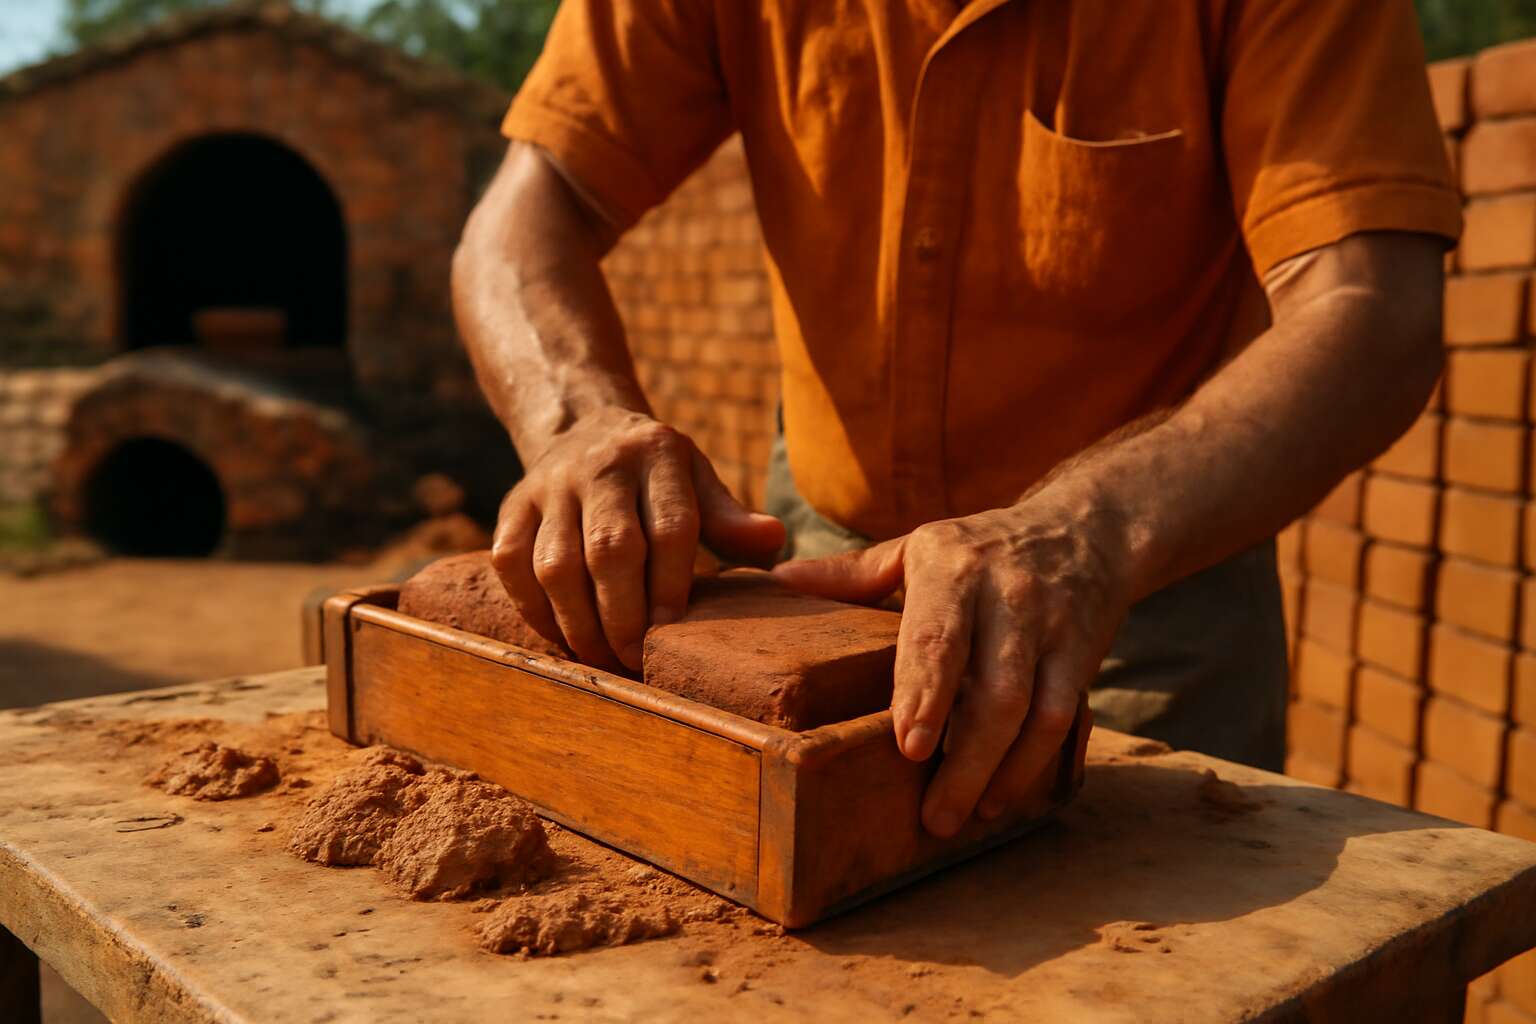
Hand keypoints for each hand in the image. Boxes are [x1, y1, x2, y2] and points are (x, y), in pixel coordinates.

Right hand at [492, 408, 784, 670]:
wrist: (584, 428)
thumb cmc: (657, 476)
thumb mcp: (699, 480)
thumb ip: (730, 516)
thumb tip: (773, 540)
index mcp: (659, 454)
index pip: (670, 527)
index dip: (671, 586)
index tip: (672, 634)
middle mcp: (602, 465)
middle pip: (609, 549)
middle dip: (624, 616)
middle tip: (636, 660)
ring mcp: (550, 485)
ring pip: (555, 563)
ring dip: (579, 623)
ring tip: (602, 659)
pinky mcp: (512, 506)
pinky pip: (513, 565)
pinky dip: (535, 610)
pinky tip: (563, 638)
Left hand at [772, 485, 1129, 836]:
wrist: (1085, 525)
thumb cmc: (980, 545)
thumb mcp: (917, 547)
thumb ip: (852, 573)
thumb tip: (776, 581)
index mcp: (950, 566)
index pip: (938, 636)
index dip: (926, 693)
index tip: (909, 747)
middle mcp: (1005, 594)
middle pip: (992, 688)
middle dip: (965, 758)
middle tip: (935, 817)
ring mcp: (1050, 626)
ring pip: (1033, 711)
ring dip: (1002, 771)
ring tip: (968, 816)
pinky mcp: (1084, 652)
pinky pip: (1065, 716)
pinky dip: (1035, 762)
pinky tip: (1006, 796)